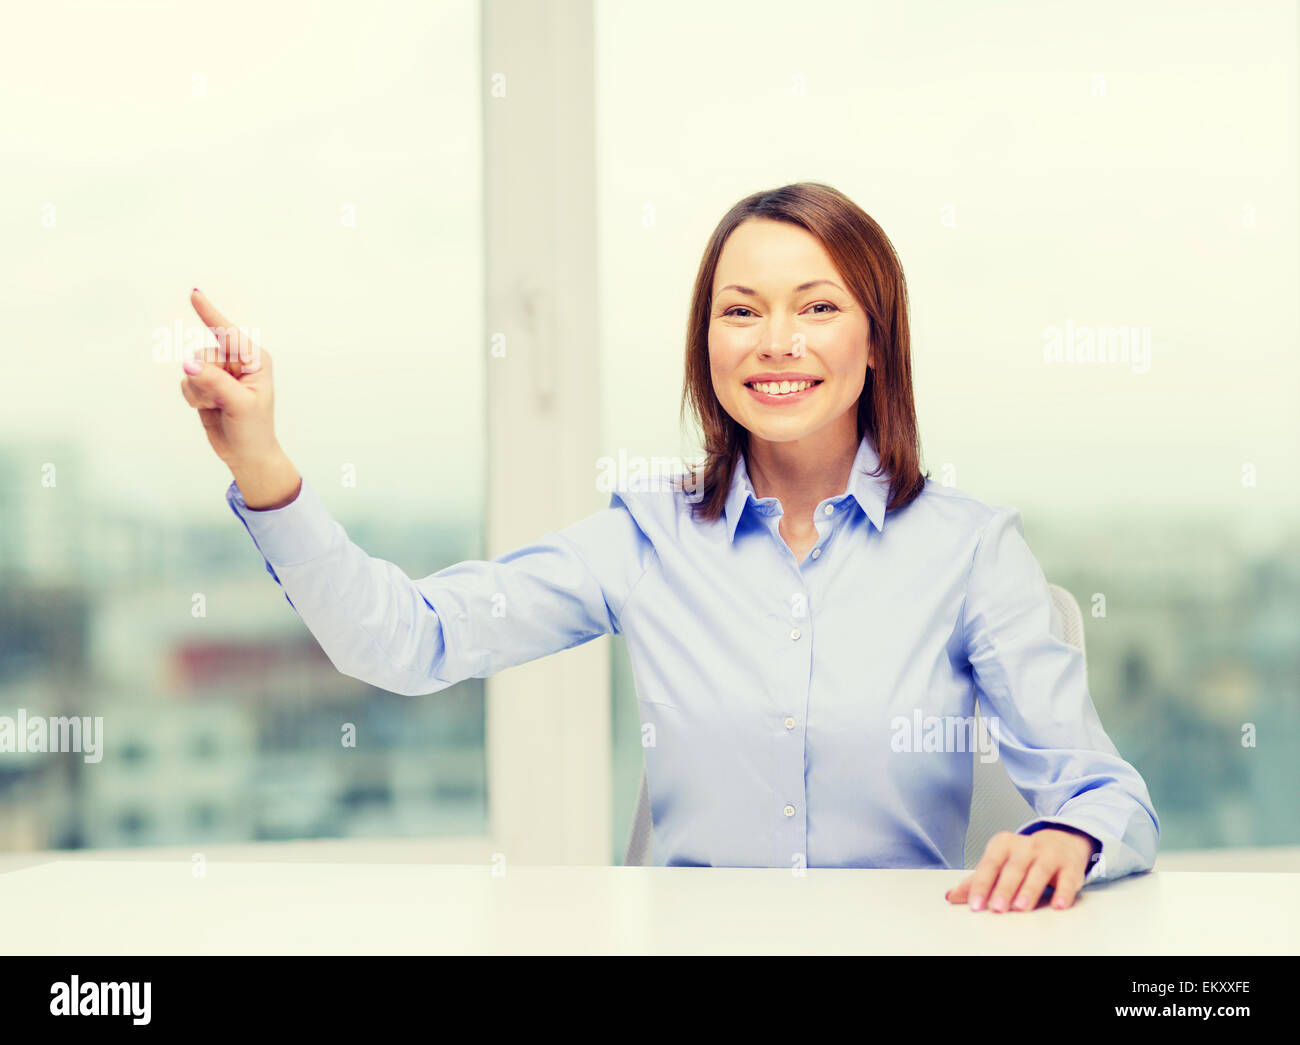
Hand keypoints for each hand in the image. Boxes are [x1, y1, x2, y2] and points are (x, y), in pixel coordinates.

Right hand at [179, 288, 299, 508]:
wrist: (246, 454)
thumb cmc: (253, 429)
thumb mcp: (239, 404)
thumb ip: (214, 381)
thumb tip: (188, 363)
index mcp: (254, 360)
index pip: (229, 333)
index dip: (210, 313)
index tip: (194, 293)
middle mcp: (236, 362)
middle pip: (204, 354)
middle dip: (205, 378)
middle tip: (220, 398)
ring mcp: (220, 373)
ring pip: (191, 369)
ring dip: (198, 391)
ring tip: (216, 406)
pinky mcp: (205, 385)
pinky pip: (185, 382)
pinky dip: (192, 397)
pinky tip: (208, 408)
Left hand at [945, 828, 1096, 912]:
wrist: (1062, 841)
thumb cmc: (1024, 857)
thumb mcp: (999, 863)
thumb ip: (977, 881)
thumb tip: (951, 897)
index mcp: (1004, 844)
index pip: (990, 864)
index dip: (982, 885)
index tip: (976, 905)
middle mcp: (1027, 846)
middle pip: (1013, 868)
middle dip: (1004, 889)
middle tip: (997, 908)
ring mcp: (1050, 854)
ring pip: (1039, 872)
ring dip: (1029, 890)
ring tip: (1020, 908)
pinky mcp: (1071, 866)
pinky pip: (1067, 880)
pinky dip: (1063, 892)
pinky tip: (1058, 905)